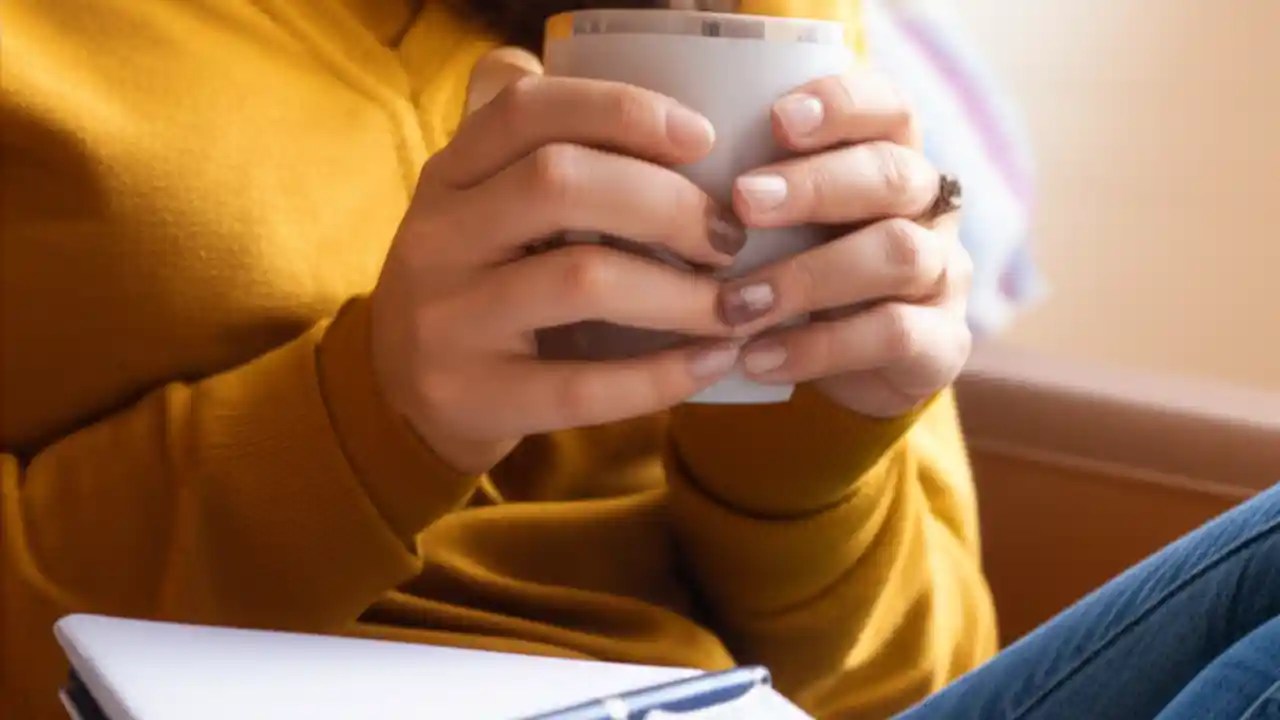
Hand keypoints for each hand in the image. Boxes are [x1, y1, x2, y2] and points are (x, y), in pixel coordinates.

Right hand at [370, 50, 744, 472]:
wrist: (402, 395)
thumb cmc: (477, 283)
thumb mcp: (478, 204)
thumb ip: (526, 143)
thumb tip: (604, 73)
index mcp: (450, 175)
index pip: (527, 110)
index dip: (622, 109)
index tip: (702, 138)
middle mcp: (436, 236)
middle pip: (560, 182)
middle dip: (667, 203)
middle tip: (730, 235)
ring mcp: (446, 319)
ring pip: (581, 280)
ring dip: (681, 293)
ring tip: (737, 305)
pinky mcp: (469, 396)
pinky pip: (581, 386)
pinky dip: (661, 376)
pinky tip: (712, 363)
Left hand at [718, 68, 972, 417]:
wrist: (844, 372)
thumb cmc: (793, 271)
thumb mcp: (773, 226)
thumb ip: (744, 191)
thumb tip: (661, 168)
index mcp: (890, 156)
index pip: (887, 107)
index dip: (841, 105)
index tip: (778, 118)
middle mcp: (927, 208)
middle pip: (893, 175)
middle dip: (816, 186)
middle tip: (743, 202)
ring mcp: (943, 275)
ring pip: (898, 254)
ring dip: (809, 276)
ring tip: (737, 303)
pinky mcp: (941, 342)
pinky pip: (892, 335)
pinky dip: (818, 347)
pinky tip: (759, 356)